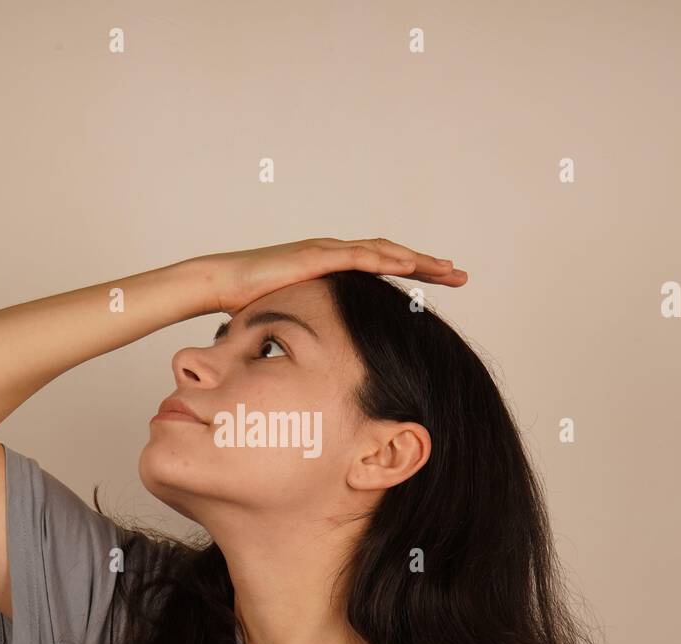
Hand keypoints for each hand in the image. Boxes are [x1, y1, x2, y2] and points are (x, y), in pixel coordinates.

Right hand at [191, 237, 467, 314]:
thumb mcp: (292, 315)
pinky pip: (359, 256)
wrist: (220, 283)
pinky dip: (388, 259)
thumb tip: (324, 355)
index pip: (381, 267)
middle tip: (460, 276)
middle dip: (428, 265)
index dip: (412, 273)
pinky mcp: (317, 255)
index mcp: (332, 266)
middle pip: (392, 255)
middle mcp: (334, 252)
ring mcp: (326, 250)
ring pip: (383, 252)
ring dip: (418, 260)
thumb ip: (312, 325)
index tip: (440, 283)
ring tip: (448, 269)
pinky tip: (412, 265)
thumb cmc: (248, 302)